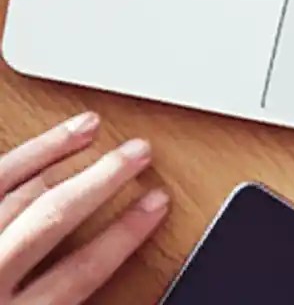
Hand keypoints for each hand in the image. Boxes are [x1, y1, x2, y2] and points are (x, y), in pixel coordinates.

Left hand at [0, 113, 167, 303]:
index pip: (82, 269)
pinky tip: (30, 147)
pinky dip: (10, 160)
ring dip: (52, 153)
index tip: (157, 203)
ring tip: (88, 128)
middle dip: (102, 178)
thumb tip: (137, 295)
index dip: (125, 233)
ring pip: (10, 190)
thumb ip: (75, 301)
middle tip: (138, 151)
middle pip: (53, 216)